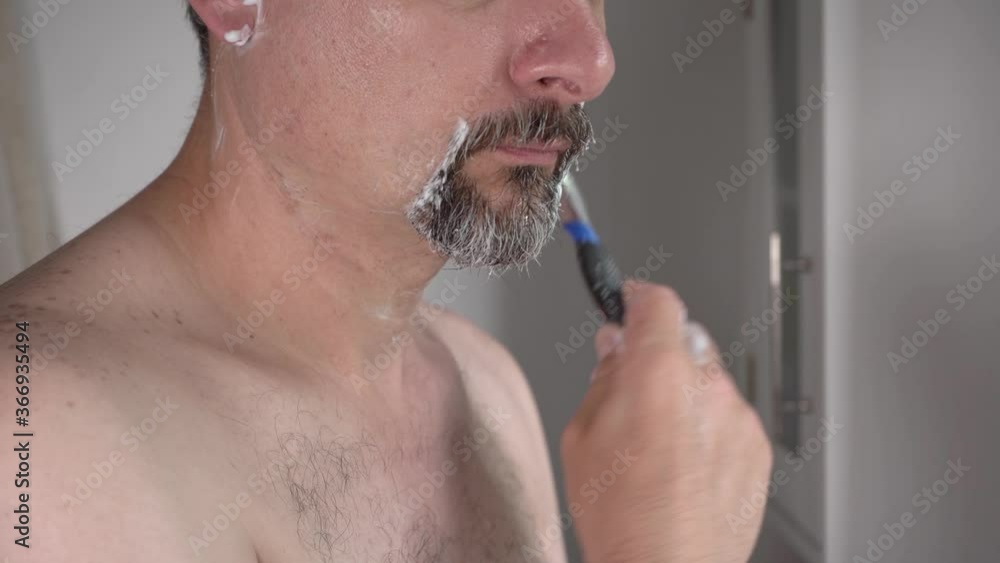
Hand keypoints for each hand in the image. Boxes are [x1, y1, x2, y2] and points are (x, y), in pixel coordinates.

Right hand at [560, 281, 772, 562]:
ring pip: (708, 379)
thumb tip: (615, 352)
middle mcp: (707, 386)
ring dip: (685, 392)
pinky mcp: (757, 448)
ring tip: (658, 442)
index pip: (658, 302)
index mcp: (657, 373)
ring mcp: (738, 417)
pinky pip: (729, 416)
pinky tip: (683, 462)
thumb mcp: (582, 437)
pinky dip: (708, 425)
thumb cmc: (623, 518)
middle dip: (658, 353)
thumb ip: (603, 380)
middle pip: (685, 339)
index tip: (629, 302)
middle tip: (632, 383)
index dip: (638, 297)